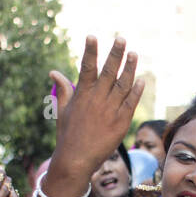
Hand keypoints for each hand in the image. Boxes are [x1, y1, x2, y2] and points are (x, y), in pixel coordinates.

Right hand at [48, 37, 144, 182]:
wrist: (76, 160)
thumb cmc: (67, 135)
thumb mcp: (63, 110)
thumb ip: (64, 89)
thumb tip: (53, 72)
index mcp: (82, 95)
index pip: (86, 67)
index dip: (90, 51)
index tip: (92, 36)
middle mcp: (97, 100)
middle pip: (108, 71)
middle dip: (115, 54)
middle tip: (121, 38)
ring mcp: (110, 110)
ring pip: (123, 85)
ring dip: (129, 68)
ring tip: (134, 54)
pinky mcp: (121, 122)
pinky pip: (131, 102)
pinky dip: (137, 90)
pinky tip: (141, 79)